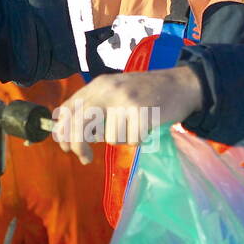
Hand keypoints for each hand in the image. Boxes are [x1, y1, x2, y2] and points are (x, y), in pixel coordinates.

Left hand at [52, 66, 202, 163]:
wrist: (181, 84)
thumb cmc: (146, 92)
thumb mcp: (114, 91)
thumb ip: (93, 106)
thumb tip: (67, 132)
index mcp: (99, 85)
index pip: (69, 108)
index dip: (62, 131)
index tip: (64, 147)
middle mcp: (108, 90)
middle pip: (80, 124)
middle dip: (78, 145)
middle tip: (85, 159)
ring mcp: (125, 101)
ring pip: (109, 137)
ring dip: (121, 138)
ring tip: (134, 125)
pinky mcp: (142, 114)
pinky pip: (130, 140)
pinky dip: (137, 139)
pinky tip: (145, 126)